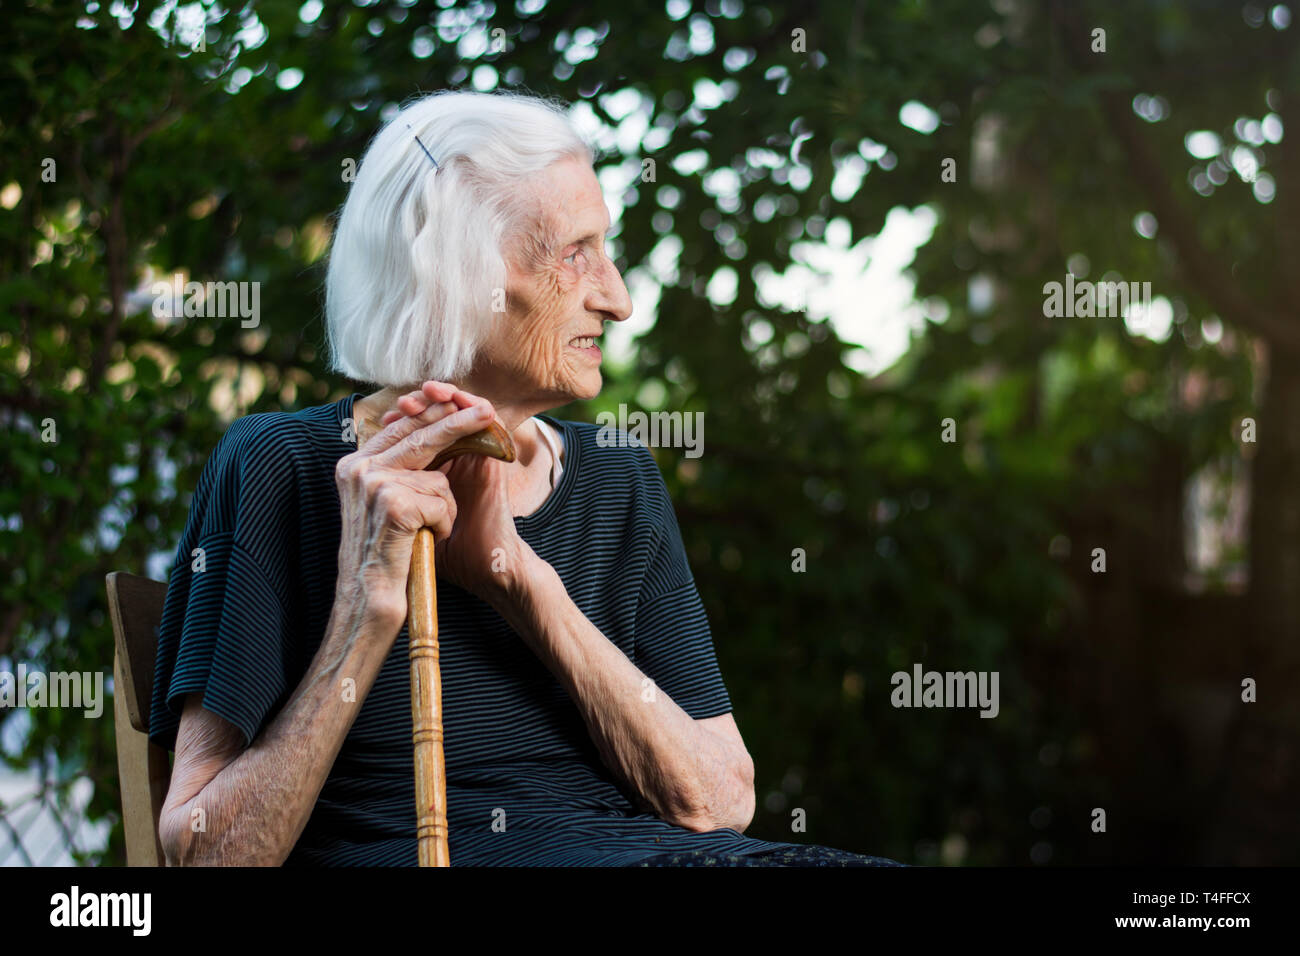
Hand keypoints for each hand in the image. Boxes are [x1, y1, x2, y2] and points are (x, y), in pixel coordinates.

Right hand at [333, 381, 494, 624]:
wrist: (368, 600)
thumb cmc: (383, 555)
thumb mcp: (381, 506)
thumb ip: (395, 472)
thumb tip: (423, 435)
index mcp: (352, 466)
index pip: (398, 430)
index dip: (431, 417)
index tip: (456, 402)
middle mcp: (358, 469)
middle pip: (419, 438)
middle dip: (457, 423)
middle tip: (487, 410)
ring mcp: (374, 484)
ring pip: (436, 479)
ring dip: (443, 509)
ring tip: (423, 533)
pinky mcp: (394, 504)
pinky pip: (442, 502)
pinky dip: (443, 525)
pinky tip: (425, 541)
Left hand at [379, 383, 535, 609]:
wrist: (483, 568)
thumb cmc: (446, 553)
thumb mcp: (408, 522)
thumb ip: (390, 501)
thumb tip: (353, 487)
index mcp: (434, 474)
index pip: (417, 435)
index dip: (403, 420)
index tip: (385, 415)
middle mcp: (456, 462)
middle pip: (438, 418)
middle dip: (421, 404)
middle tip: (406, 399)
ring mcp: (476, 459)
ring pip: (463, 413)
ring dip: (446, 398)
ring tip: (429, 391)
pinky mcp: (495, 460)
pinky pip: (488, 423)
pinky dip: (471, 406)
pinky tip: (454, 399)